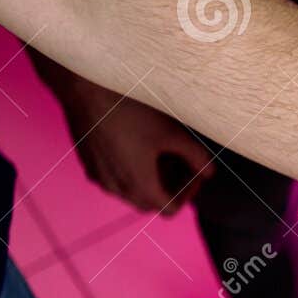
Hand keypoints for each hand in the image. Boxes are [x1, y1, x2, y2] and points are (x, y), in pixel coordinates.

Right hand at [48, 74, 213, 212]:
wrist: (87, 89)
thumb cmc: (132, 110)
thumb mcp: (174, 133)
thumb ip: (197, 157)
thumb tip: (210, 172)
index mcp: (139, 186)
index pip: (170, 208)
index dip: (189, 193)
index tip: (196, 172)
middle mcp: (115, 188)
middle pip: (150, 202)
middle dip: (170, 187)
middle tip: (182, 163)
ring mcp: (99, 176)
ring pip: (130, 191)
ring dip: (150, 179)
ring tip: (163, 152)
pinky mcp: (88, 163)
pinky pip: (114, 177)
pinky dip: (130, 170)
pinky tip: (139, 144)